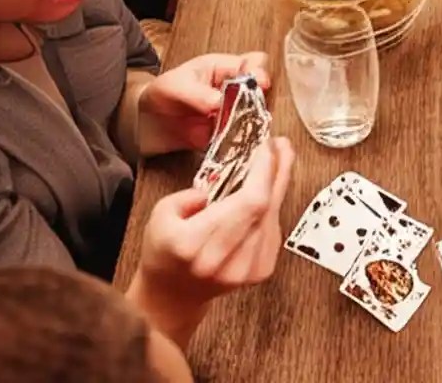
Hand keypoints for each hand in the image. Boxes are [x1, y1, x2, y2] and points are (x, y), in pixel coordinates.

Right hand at [136, 137, 294, 306]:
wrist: (174, 296)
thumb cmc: (165, 252)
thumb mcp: (160, 215)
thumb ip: (186, 196)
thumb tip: (217, 185)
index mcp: (194, 244)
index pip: (247, 203)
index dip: (263, 172)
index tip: (266, 148)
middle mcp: (224, 260)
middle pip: (266, 208)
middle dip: (278, 171)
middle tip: (281, 145)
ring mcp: (246, 269)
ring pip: (273, 216)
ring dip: (277, 186)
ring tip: (277, 162)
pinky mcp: (261, 271)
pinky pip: (274, 229)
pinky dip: (272, 207)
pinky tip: (265, 194)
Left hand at [138, 52, 270, 155]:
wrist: (147, 124)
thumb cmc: (161, 94)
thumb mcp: (174, 86)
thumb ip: (196, 93)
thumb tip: (218, 102)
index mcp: (224, 68)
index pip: (254, 63)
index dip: (259, 72)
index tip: (259, 84)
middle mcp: (235, 90)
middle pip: (262, 92)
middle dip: (259, 102)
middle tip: (248, 110)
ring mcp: (234, 113)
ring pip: (257, 117)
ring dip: (250, 124)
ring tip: (234, 128)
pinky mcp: (229, 135)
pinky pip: (243, 139)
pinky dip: (241, 142)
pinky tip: (231, 143)